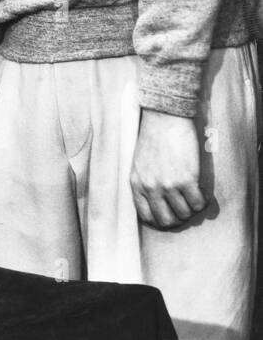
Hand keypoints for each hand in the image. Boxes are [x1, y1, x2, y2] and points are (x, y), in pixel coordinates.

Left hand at [131, 110, 205, 227]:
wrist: (163, 118)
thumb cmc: (153, 137)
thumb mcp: (139, 163)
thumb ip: (144, 182)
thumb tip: (157, 202)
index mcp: (135, 184)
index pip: (146, 216)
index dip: (161, 221)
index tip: (171, 216)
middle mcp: (150, 187)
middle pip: (166, 221)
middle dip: (178, 220)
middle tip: (186, 210)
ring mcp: (168, 185)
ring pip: (185, 214)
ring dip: (192, 210)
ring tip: (195, 197)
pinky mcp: (186, 179)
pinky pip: (198, 204)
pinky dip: (204, 202)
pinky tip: (203, 192)